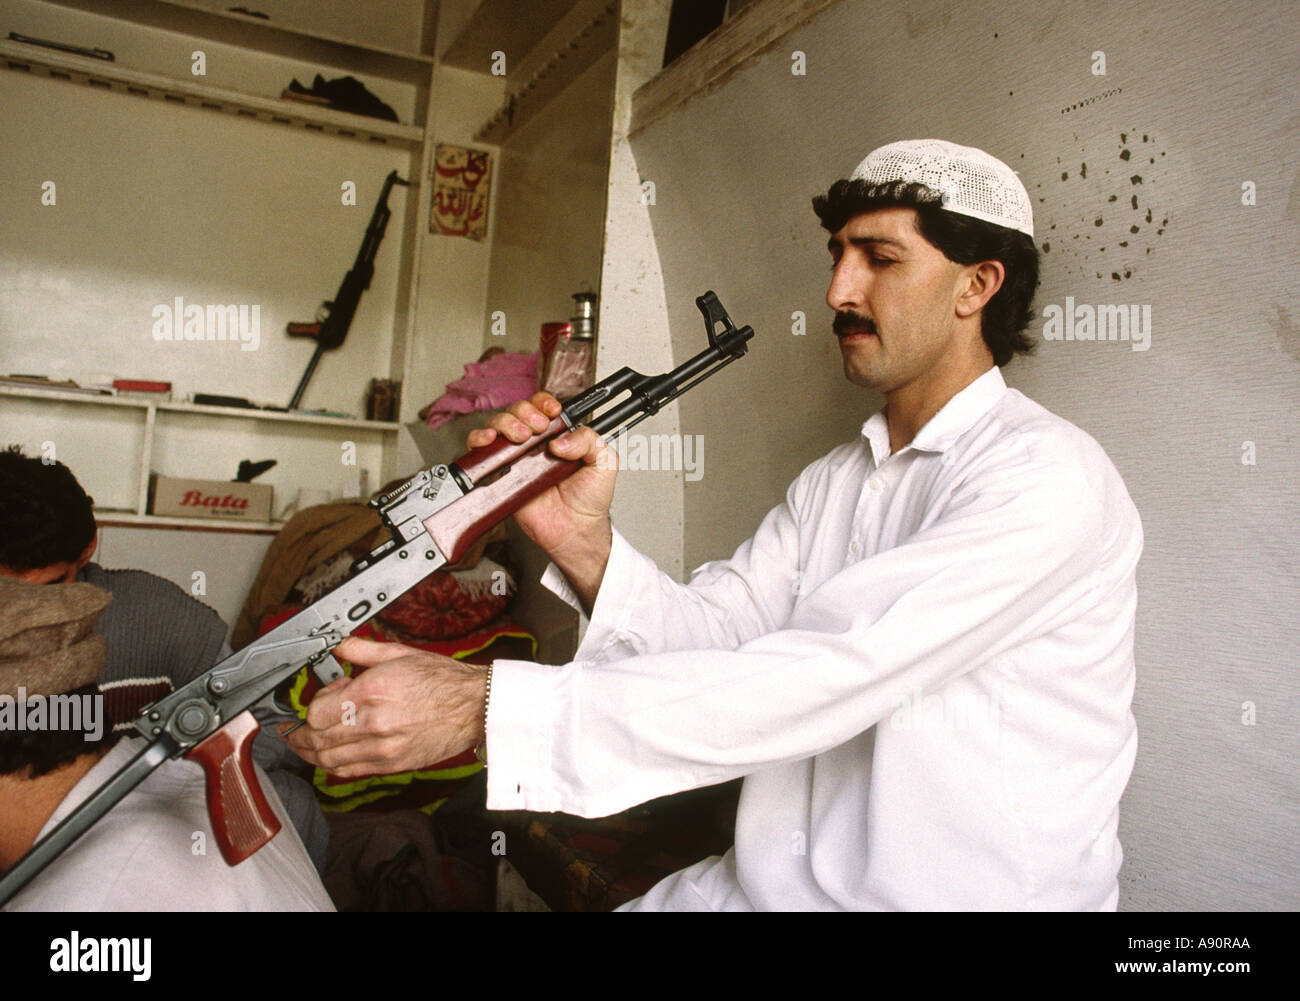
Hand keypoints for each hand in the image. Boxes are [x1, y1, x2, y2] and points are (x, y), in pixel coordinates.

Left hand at [283, 637, 485, 778]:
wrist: (475, 707)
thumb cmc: (443, 680)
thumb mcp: (400, 654)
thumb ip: (361, 649)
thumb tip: (336, 645)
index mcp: (373, 690)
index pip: (316, 711)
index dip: (311, 705)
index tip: (322, 698)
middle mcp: (375, 722)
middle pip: (317, 738)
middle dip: (301, 733)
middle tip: (298, 727)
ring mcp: (383, 748)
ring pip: (328, 759)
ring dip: (311, 752)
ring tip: (305, 744)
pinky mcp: (392, 765)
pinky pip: (349, 771)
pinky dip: (332, 764)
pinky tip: (329, 755)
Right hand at [467, 391, 612, 607]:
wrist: (575, 531)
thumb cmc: (590, 500)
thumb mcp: (604, 462)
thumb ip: (589, 441)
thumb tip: (560, 439)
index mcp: (558, 436)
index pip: (542, 407)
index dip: (542, 403)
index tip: (551, 411)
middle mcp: (535, 444)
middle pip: (517, 412)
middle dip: (524, 412)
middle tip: (537, 429)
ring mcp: (516, 459)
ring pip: (497, 426)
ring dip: (504, 423)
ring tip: (520, 437)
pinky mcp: (501, 476)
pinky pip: (481, 453)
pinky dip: (479, 441)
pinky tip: (490, 441)